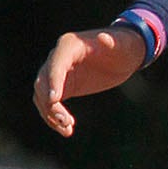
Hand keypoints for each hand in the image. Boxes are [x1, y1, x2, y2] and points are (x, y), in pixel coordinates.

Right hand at [33, 27, 147, 136]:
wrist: (124, 53)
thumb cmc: (124, 46)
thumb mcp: (121, 44)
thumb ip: (111, 42)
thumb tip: (103, 38)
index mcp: (69, 45)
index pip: (56, 64)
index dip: (53, 80)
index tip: (55, 99)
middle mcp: (58, 58)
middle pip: (43, 81)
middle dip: (50, 102)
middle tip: (65, 121)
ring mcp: (59, 73)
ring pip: (42, 95)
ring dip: (50, 113)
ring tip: (67, 129)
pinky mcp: (64, 86)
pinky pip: (50, 102)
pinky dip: (54, 116)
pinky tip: (67, 130)